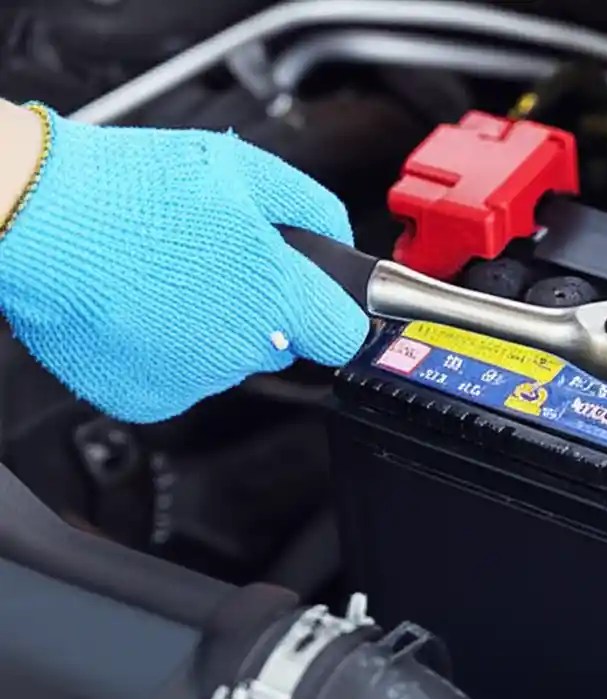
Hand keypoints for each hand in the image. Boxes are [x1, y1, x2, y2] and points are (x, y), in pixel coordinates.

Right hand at [0, 106, 368, 422]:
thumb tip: (338, 238)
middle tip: (212, 262)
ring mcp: (194, 379)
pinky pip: (177, 377)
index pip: (345, 335)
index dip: (333, 312)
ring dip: (208, 327)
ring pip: (226, 359)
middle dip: (262, 309)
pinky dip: (163, 348)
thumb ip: (314, 208)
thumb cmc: (132, 190)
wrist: (38, 219)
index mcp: (279, 296)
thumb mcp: (247, 169)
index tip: (321, 303)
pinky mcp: (148, 399)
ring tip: (164, 276)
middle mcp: (242, 348)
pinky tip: (138, 305)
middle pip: (282, 344)